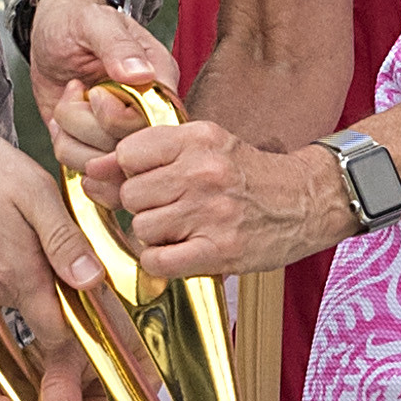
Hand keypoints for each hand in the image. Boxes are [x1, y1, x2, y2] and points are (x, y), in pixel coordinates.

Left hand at [26, 0, 177, 157]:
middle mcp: (145, 113)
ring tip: (66, 103)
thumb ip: (118, 46)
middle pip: (129, 150)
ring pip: (104, 165)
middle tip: (74, 90)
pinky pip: (86, 170)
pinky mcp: (97, 149)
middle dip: (87, 124)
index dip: (119, 117)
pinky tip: (61, 122)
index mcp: (159, 80)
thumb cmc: (76, 22)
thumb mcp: (94, 23)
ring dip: (72, 135)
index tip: (94, 93)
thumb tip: (141, 74)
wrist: (48, 36)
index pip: (155, 122)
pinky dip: (64, 147)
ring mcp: (121, 135)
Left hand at [97, 116, 352, 282]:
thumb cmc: (251, 175)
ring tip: (182, 229)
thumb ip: (153, 153)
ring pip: (142, 227)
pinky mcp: (220, 250)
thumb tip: (92, 171)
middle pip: (130, 194)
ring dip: (155, 234)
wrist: (308, 201)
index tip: (147, 180)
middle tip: (168, 208)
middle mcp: (203, 172)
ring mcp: (212, 212)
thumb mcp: (208, 144)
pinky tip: (183, 251)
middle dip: (142, 206)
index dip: (129, 171)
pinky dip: (163, 261)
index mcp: (198, 139)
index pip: (127, 153)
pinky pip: (158, 261)